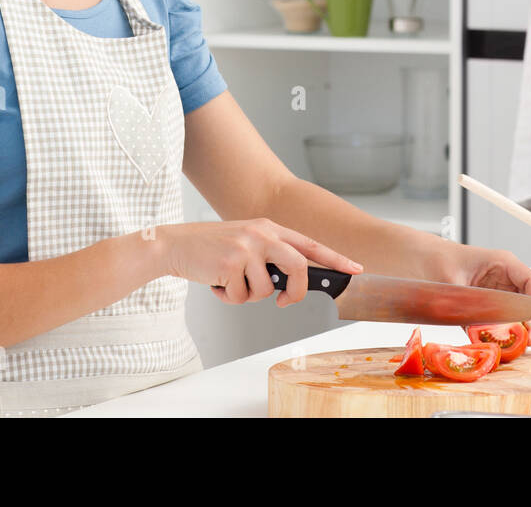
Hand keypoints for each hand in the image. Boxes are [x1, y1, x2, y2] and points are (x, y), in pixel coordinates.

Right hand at [157, 218, 362, 305]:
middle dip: (295, 291)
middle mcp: (262, 234)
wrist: (174, 244)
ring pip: (265, 291)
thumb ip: (269, 255)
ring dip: (247, 296)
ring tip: (230, 282)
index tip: (355, 269)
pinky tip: (217, 283)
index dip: (335, 258)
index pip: (310, 244)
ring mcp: (247, 248)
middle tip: (283, 302)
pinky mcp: (230, 263)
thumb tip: (290, 285)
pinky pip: (241, 297)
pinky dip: (229, 298)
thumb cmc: (211, 248)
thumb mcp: (246, 241)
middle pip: (298, 267)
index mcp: (270, 228)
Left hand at [426, 245, 530, 347]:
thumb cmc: (439, 261)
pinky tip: (525, 341)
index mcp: (502, 262)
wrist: (425, 258)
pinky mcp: (492, 302)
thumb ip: (466, 304)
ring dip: (528, 326)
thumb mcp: (452, 282)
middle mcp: (506, 275)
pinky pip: (508, 315)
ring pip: (524, 308)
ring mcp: (501, 289)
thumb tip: (479, 328)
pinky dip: (516, 328)